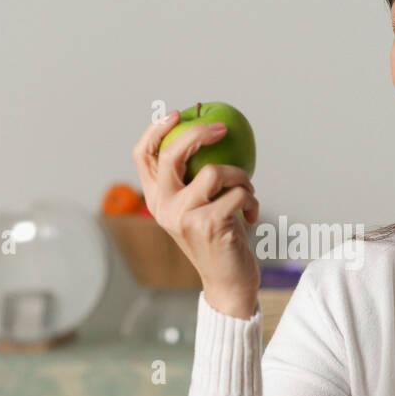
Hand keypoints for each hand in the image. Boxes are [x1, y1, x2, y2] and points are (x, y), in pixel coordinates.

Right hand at [131, 112, 260, 305]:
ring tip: (248, 191)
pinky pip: (238, 193)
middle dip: (199, 132)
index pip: (143, 156)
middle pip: (172, 153)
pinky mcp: (208, 224)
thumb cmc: (218, 239)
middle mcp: (163, 207)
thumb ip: (193, 181)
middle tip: (222, 129)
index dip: (155, 130)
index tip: (175, 113)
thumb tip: (206, 134)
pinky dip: (251, 199)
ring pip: (214, 171)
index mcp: (157, 200)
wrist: (228, 282)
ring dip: (240, 176)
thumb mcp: (199, 207)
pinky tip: (252, 214)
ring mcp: (184, 216)